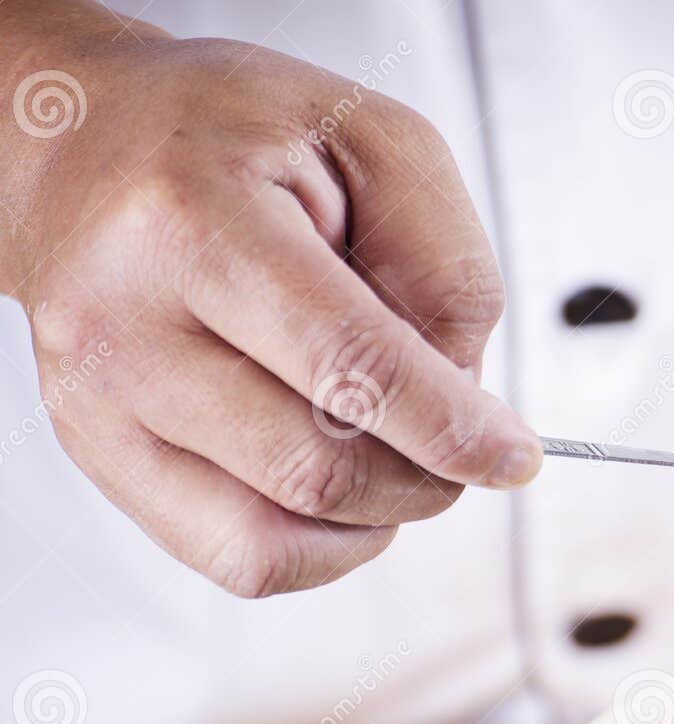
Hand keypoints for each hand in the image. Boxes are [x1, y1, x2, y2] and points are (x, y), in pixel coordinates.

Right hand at [2, 13, 539, 595]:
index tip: (513, 456)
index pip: (351, 366)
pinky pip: (240, 558)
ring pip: (280, 532)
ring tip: (398, 449)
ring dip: (380, 514)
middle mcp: (122, 320)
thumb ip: (446, 268)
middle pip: (320, 468)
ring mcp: (96, 400)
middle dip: (426, 475)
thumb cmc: (233, 138)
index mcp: (192, 220)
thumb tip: (467, 400)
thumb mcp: (376, 143)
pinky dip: (324, 548)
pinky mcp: (99, 452)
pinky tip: (347, 491)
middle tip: (460, 440)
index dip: (453, 429)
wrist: (85, 142)